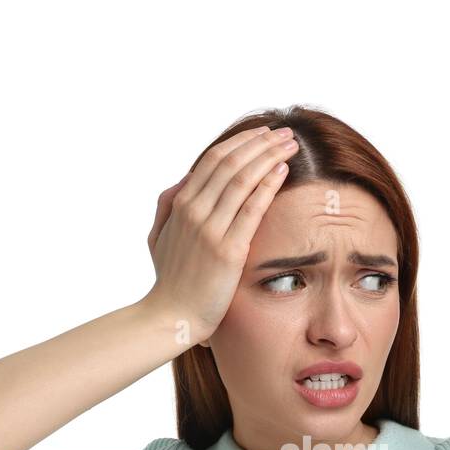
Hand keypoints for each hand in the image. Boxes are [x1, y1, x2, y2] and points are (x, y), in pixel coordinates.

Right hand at [141, 125, 299, 344]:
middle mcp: (193, 210)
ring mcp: (210, 229)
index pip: (214, 159)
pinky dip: (268, 186)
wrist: (170, 315)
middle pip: (231, 162)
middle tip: (285, 133)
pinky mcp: (228, 251)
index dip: (242, 142)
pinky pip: (251, 209)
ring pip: (242, 178)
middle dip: (261, 142)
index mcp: (180, 203)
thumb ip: (168, 205)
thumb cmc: (169, 280)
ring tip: (291, 145)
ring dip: (270, 156)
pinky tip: (284, 171)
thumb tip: (184, 179)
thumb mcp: (159, 236)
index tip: (263, 134)